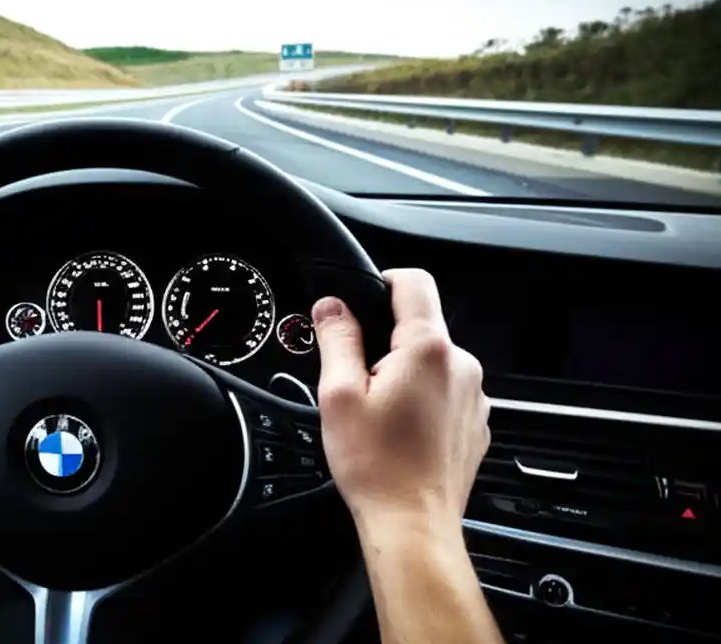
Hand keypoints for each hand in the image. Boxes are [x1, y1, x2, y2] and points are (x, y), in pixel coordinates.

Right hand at [313, 269, 488, 541]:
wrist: (412, 524)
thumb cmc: (378, 467)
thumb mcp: (338, 394)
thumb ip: (337, 339)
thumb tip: (331, 306)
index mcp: (428, 350)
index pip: (414, 282)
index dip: (382, 282)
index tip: (361, 303)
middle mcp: (461, 366)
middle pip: (421, 326)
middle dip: (386, 343)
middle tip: (358, 382)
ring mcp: (473, 396)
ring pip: (433, 363)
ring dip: (405, 375)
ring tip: (379, 415)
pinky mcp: (475, 422)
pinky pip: (445, 393)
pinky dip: (422, 402)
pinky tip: (400, 432)